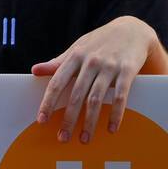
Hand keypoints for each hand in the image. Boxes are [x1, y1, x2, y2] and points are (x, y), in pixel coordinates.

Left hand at [31, 16, 154, 143]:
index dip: (48, 102)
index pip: (57, 82)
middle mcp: (91, 62)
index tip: (41, 120)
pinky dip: (115, 114)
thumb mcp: (78, 48)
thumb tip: (35, 70)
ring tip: (85, 139)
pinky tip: (111, 129)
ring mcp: (109, 67)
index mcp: (75, 57)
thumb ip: (58, 62)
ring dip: (90, 122)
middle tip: (62, 138)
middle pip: (76, 95)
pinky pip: (120, 97)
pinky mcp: (127, 71)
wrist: (132, 29)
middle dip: (68, 119)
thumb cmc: (100, 42)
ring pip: (96, 99)